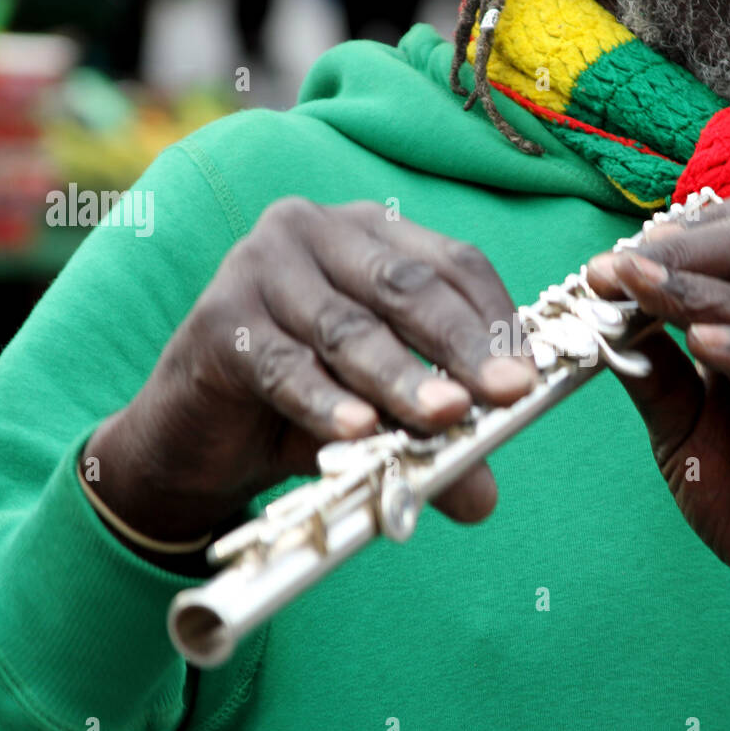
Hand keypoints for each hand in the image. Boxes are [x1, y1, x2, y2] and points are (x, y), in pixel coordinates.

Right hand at [85, 198, 537, 551]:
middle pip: (406, 287)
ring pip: (348, 328)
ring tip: (445, 417)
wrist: (198, 437)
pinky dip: (324, 402)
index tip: (530, 378)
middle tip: (507, 394)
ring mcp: (259, 267)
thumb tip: (485, 499)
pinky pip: (283, 365)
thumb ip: (432, 439)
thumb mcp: (381, 417)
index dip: (496, 319)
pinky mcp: (218, 318)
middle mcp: (316, 231)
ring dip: (400, 378)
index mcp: (372, 233)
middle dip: (461, 346)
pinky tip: (358, 431)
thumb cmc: (303, 408)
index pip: (453, 263)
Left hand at [587, 194, 729, 718]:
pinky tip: (699, 343)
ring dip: (687, 286)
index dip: (668, 241)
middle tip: (610, 264)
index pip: (726, 248)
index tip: (605, 263)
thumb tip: (604, 328)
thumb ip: (652, 379)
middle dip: (674, 244)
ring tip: (631, 282)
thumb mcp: (681, 433)